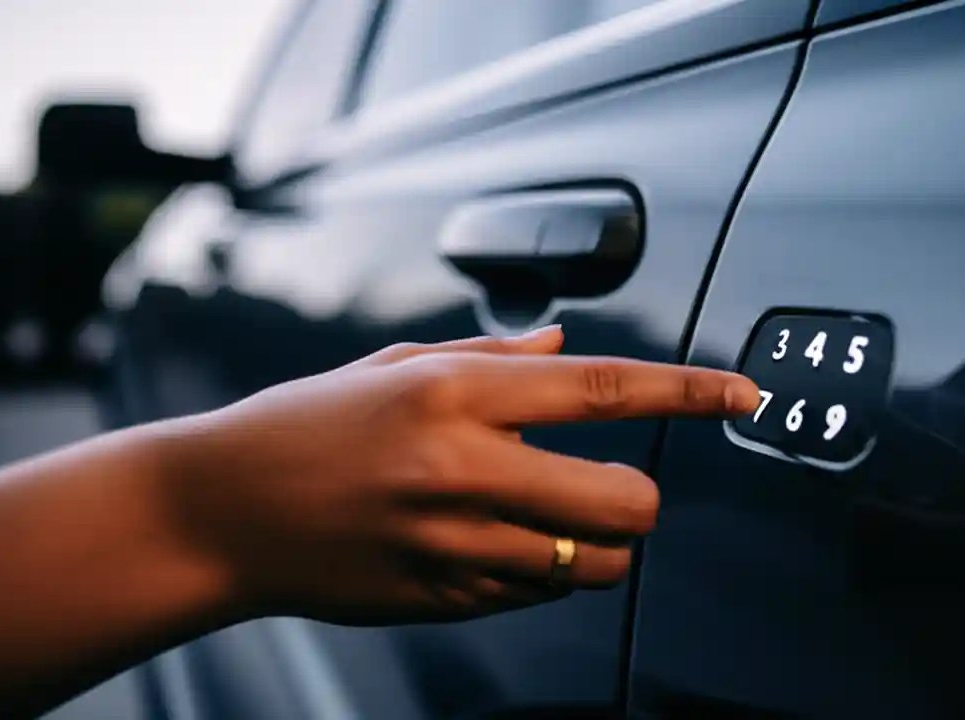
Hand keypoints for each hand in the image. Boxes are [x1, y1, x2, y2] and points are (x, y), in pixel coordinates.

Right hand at [165, 326, 759, 624]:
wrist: (222, 510)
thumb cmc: (306, 426)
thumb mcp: (395, 366)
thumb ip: (494, 355)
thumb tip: (568, 344)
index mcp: (455, 393)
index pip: (604, 388)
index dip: (688, 393)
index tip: (742, 396)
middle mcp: (463, 468)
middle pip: (623, 499)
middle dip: (643, 498)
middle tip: (619, 487)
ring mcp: (453, 543)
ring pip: (592, 563)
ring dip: (599, 544)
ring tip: (554, 520)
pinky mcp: (442, 597)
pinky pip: (536, 595)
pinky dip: (541, 572)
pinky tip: (494, 544)